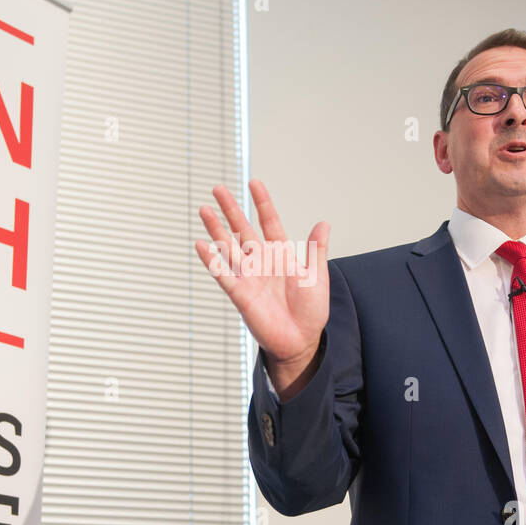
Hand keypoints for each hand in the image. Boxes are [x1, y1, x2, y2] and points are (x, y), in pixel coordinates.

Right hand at [195, 181, 329, 397]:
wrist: (301, 341)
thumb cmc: (310, 311)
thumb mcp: (317, 277)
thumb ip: (316, 250)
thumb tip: (324, 222)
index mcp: (280, 255)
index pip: (269, 222)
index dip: (262, 203)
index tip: (254, 183)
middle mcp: (261, 262)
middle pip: (242, 229)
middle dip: (230, 209)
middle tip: (218, 188)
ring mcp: (249, 277)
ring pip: (228, 247)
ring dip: (216, 229)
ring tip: (204, 210)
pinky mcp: (240, 294)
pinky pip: (223, 274)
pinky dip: (212, 260)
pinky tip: (201, 244)